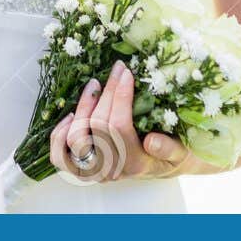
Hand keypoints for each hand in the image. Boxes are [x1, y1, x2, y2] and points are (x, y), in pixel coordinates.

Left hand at [48, 61, 203, 181]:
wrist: (163, 167)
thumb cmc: (173, 155)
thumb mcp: (181, 153)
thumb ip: (170, 149)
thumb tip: (151, 141)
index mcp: (136, 164)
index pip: (119, 126)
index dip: (120, 96)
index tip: (126, 73)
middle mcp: (112, 170)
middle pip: (98, 125)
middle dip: (107, 92)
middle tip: (116, 70)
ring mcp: (93, 170)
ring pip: (76, 138)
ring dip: (82, 107)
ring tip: (94, 85)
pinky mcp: (80, 169)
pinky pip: (59, 156)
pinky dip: (59, 134)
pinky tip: (71, 114)